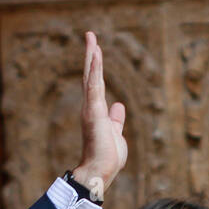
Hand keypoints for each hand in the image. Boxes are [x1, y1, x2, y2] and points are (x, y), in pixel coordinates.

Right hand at [70, 31, 126, 198]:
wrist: (99, 173)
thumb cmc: (107, 158)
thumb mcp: (116, 133)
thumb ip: (116, 119)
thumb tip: (119, 105)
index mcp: (97, 112)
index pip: (96, 84)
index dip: (96, 67)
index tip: (96, 50)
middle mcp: (91, 108)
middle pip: (90, 76)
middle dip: (91, 55)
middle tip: (90, 35)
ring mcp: (91, 109)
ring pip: (91, 77)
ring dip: (91, 57)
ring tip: (91, 38)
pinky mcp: (94, 112)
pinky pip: (94, 85)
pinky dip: (95, 69)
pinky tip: (96, 54)